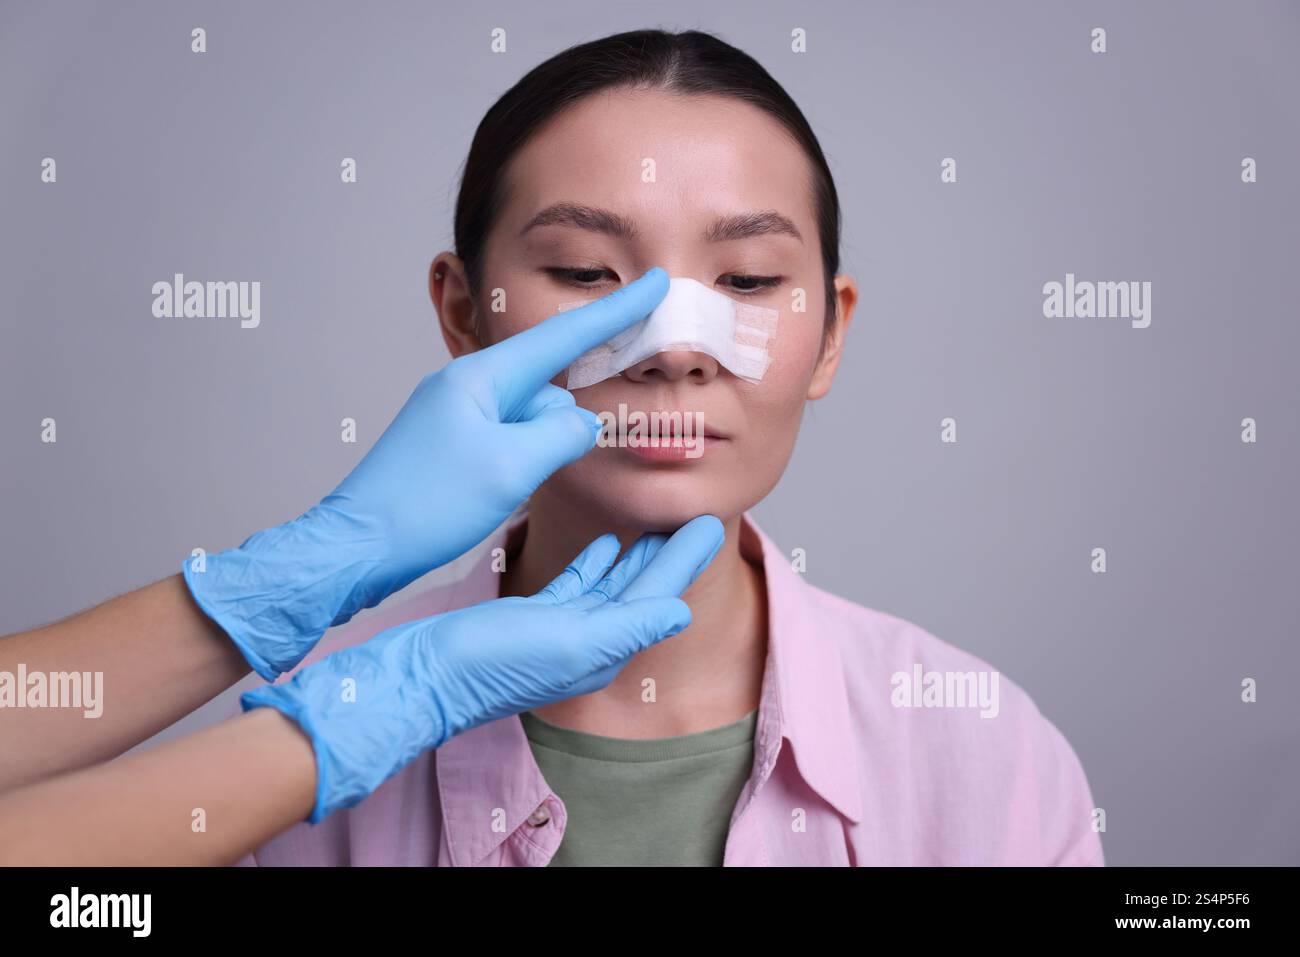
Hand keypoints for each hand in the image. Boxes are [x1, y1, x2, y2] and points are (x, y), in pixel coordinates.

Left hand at [183, 268, 670, 679]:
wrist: (354, 550)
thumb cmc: (423, 508)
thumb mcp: (511, 468)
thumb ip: (561, 434)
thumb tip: (583, 423)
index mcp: (480, 379)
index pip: (563, 336)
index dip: (616, 312)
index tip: (656, 284)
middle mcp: (467, 388)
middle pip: (547, 383)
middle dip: (571, 408)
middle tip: (574, 434)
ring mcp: (457, 417)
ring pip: (529, 418)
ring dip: (543, 447)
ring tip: (508, 487)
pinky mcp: (452, 449)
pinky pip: (508, 439)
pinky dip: (525, 457)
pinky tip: (511, 487)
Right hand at [241, 515, 724, 822]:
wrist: (425, 677)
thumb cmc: (492, 664)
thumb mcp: (570, 643)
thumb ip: (628, 625)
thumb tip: (682, 611)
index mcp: (604, 649)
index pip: (657, 597)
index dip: (685, 561)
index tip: (713, 524)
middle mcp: (588, 643)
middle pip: (641, 590)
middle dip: (670, 557)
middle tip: (698, 518)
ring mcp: (559, 632)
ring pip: (612, 587)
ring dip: (637, 558)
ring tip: (660, 527)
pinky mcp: (531, 620)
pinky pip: (575, 587)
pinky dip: (594, 564)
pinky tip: (605, 544)